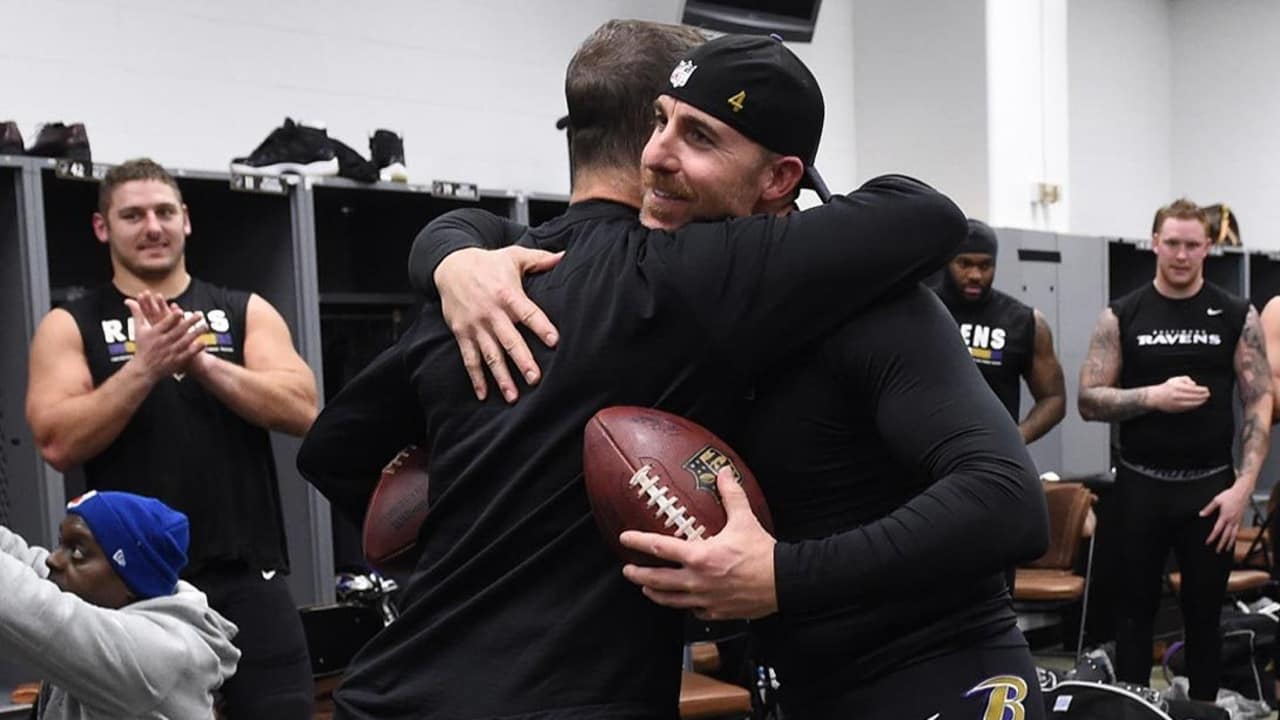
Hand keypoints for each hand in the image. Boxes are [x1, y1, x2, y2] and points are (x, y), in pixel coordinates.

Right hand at [124, 293, 206, 381]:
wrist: (143, 369)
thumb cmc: (142, 347)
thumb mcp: (138, 330)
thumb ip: (137, 314)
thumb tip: (129, 300)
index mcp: (154, 334)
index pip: (164, 324)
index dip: (172, 318)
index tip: (180, 311)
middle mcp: (162, 342)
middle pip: (177, 331)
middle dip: (189, 322)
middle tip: (199, 314)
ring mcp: (170, 352)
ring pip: (185, 341)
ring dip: (195, 333)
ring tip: (205, 325)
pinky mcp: (176, 361)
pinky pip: (188, 354)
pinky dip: (195, 349)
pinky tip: (204, 342)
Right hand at [434, 246, 562, 402]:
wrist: (450, 266)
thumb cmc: (487, 262)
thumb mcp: (513, 256)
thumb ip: (540, 259)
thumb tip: (564, 256)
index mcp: (508, 294)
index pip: (528, 312)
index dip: (541, 326)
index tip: (554, 341)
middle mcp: (492, 313)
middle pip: (509, 339)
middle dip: (522, 360)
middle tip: (535, 379)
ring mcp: (476, 326)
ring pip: (490, 355)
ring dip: (501, 376)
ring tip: (513, 396)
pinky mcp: (462, 334)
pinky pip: (469, 359)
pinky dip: (476, 378)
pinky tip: (483, 394)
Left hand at [619, 468, 777, 620]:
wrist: (784, 582)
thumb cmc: (763, 553)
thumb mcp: (745, 519)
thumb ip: (731, 495)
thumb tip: (724, 473)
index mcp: (699, 556)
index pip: (659, 548)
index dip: (638, 541)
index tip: (625, 538)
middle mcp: (697, 581)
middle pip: (658, 580)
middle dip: (638, 575)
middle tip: (627, 570)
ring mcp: (705, 600)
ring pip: (671, 600)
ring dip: (655, 594)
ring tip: (646, 589)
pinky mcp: (717, 612)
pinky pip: (694, 612)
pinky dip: (685, 606)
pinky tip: (683, 602)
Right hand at [1148, 375, 1209, 412]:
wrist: (1155, 398)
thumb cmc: (1168, 387)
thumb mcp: (1175, 379)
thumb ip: (1186, 379)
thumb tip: (1195, 385)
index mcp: (1177, 387)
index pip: (1193, 389)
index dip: (1202, 390)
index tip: (1207, 389)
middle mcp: (1177, 395)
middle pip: (1194, 397)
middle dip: (1203, 396)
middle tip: (1208, 395)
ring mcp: (1177, 403)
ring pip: (1192, 404)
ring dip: (1200, 402)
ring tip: (1204, 399)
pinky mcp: (1177, 409)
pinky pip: (1189, 408)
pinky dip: (1195, 406)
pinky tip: (1198, 403)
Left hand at [1201, 481, 1250, 553]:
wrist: (1242, 492)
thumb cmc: (1230, 495)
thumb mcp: (1216, 500)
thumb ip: (1208, 508)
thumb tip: (1201, 514)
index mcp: (1225, 516)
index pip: (1217, 530)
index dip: (1212, 537)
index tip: (1208, 542)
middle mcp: (1232, 520)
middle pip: (1226, 535)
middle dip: (1222, 544)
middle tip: (1218, 551)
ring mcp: (1237, 520)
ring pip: (1234, 535)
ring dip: (1230, 543)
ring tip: (1226, 549)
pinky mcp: (1241, 519)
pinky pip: (1238, 530)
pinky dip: (1235, 537)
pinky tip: (1233, 539)